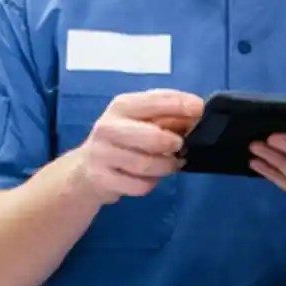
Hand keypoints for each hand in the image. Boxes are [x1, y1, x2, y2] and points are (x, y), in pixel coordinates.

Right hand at [71, 89, 203, 206]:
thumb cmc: (123, 139)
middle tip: (179, 146)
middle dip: (172, 143)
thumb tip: (196, 113)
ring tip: (171, 164)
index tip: (199, 109)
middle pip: (152, 137)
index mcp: (122, 105)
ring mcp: (102, 155)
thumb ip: (168, 115)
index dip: (180, 104)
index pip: (154, 100)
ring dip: (166, 166)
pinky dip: (151, 183)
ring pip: (147, 165)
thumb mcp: (141, 120)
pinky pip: (139, 185)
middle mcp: (108, 127)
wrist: (86, 168)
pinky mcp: (102, 179)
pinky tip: (150, 177)